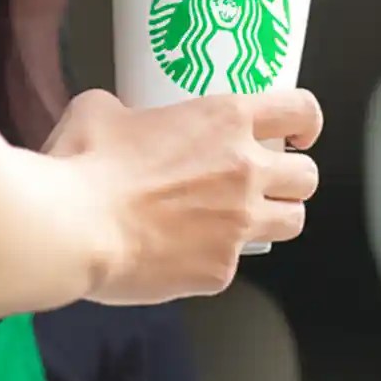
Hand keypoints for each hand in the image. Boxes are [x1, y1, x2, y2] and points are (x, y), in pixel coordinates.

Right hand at [45, 89, 322, 303]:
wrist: (71, 228)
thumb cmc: (83, 164)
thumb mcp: (102, 111)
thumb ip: (129, 112)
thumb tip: (124, 121)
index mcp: (225, 121)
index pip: (301, 111)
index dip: (306, 122)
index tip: (299, 134)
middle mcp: (246, 171)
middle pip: (308, 177)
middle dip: (291, 180)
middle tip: (265, 184)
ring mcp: (239, 224)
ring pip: (293, 222)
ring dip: (272, 219)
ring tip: (238, 221)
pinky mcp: (221, 270)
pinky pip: (231, 265)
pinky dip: (212, 261)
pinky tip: (178, 254)